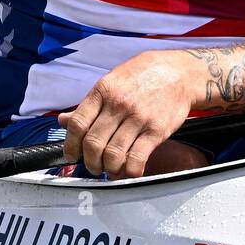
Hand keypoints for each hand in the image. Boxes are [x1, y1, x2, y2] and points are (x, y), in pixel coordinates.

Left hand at [57, 50, 196, 178]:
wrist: (180, 72)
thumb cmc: (144, 75)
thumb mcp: (112, 81)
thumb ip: (89, 104)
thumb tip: (64, 120)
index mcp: (103, 90)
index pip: (78, 123)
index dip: (70, 145)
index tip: (71, 155)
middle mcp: (119, 104)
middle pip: (93, 143)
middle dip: (89, 162)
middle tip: (93, 166)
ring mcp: (138, 118)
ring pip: (113, 155)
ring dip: (108, 169)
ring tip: (110, 169)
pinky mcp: (156, 131)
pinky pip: (137, 159)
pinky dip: (130, 172)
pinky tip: (129, 171)